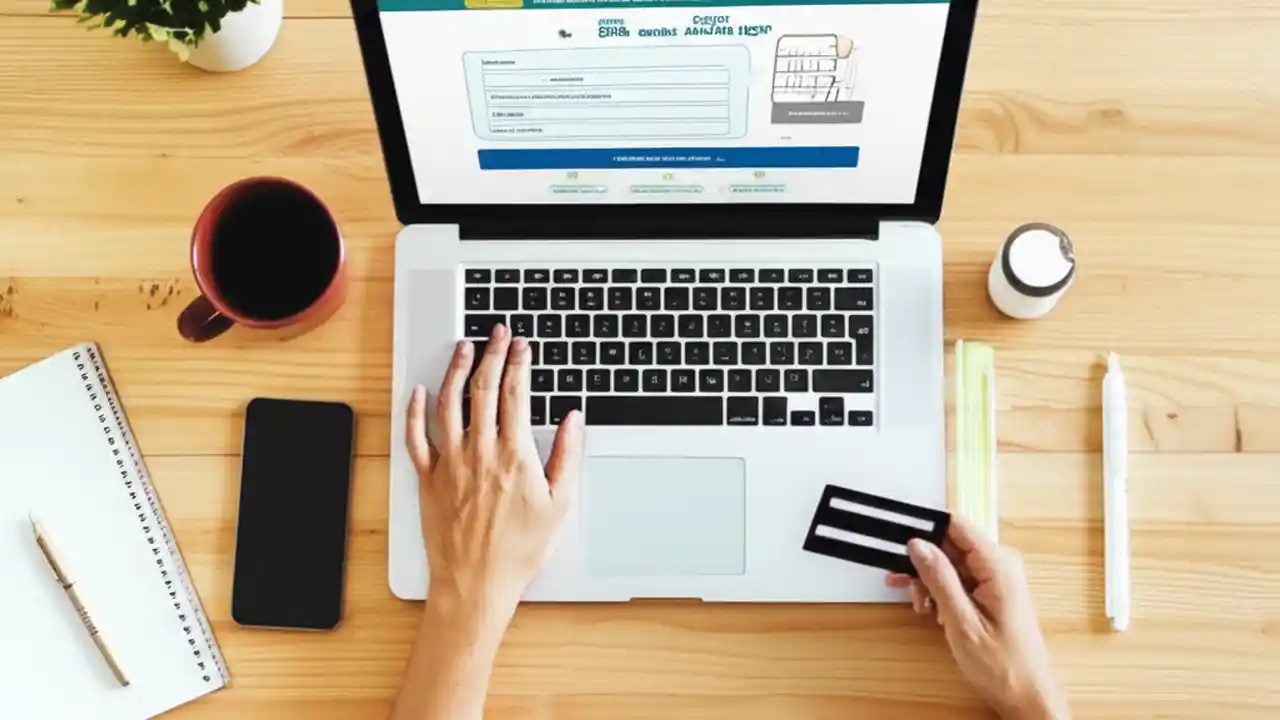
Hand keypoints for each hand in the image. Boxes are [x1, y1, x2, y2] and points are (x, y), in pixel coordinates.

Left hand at [405, 324, 584, 623]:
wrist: (477, 583)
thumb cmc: (520, 550)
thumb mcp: (560, 504)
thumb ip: (567, 456)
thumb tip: (573, 420)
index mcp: (514, 456)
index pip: (515, 395)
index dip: (518, 364)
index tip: (522, 346)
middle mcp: (480, 452)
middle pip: (483, 390)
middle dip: (491, 354)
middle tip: (497, 334)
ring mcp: (450, 464)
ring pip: (449, 404)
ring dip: (456, 371)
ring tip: (464, 348)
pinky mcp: (429, 479)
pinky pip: (417, 437)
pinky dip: (416, 411)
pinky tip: (420, 391)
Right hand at [886, 518, 1069, 719]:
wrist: (1027, 695)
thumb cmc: (1002, 665)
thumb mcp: (962, 622)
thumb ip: (939, 578)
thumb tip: (917, 544)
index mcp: (998, 565)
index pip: (956, 525)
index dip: (925, 529)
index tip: (899, 543)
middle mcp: (1001, 564)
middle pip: (950, 544)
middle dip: (924, 563)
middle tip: (905, 585)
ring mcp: (998, 577)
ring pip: (951, 562)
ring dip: (930, 580)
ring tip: (922, 606)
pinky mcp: (993, 590)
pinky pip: (960, 578)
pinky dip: (941, 591)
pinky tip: (933, 610)